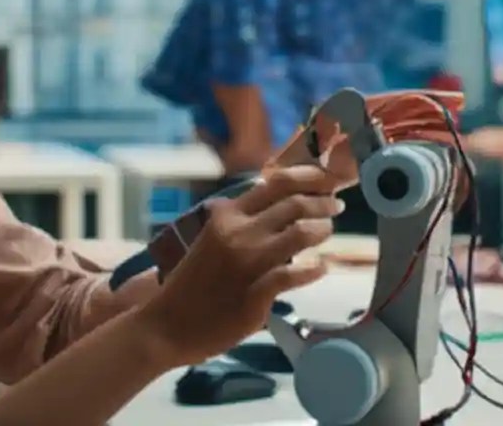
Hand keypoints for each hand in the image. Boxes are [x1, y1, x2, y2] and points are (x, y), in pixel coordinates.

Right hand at [136, 165, 348, 366]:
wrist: (166, 325)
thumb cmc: (193, 283)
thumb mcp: (213, 238)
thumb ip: (242, 220)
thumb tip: (278, 201)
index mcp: (227, 215)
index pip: (277, 182)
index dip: (311, 176)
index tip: (329, 179)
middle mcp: (238, 233)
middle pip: (295, 204)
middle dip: (323, 203)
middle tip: (336, 207)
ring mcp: (247, 263)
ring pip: (300, 233)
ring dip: (322, 229)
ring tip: (328, 231)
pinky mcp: (254, 294)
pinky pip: (294, 274)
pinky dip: (314, 269)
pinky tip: (322, 267)